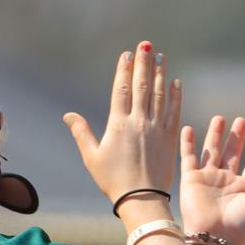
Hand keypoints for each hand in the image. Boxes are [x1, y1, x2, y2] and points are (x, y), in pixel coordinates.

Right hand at [65, 42, 182, 207]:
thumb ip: (81, 132)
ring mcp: (157, 129)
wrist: (142, 199)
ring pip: (160, 95)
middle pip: (142, 86)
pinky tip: (177, 83)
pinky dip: (176, 96)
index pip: (122, 89)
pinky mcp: (170, 138)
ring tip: (161, 57)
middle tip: (146, 45)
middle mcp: (139, 122)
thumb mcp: (92, 157)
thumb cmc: (113, 181)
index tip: (127, 54)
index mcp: (118, 124)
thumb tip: (68, 114)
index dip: (124, 70)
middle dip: (144, 63)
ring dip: (160, 74)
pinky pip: (174, 112)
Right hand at [179, 115, 244, 244]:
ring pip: (212, 151)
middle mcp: (226, 182)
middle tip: (242, 120)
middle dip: (238, 137)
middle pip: (233, 153)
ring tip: (220, 118)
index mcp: (244, 188)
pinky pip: (188, 157)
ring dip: (216, 135)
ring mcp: (208, 179)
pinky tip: (188, 129)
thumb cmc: (241, 227)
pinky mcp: (191, 179)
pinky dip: (187, 143)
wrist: (213, 237)